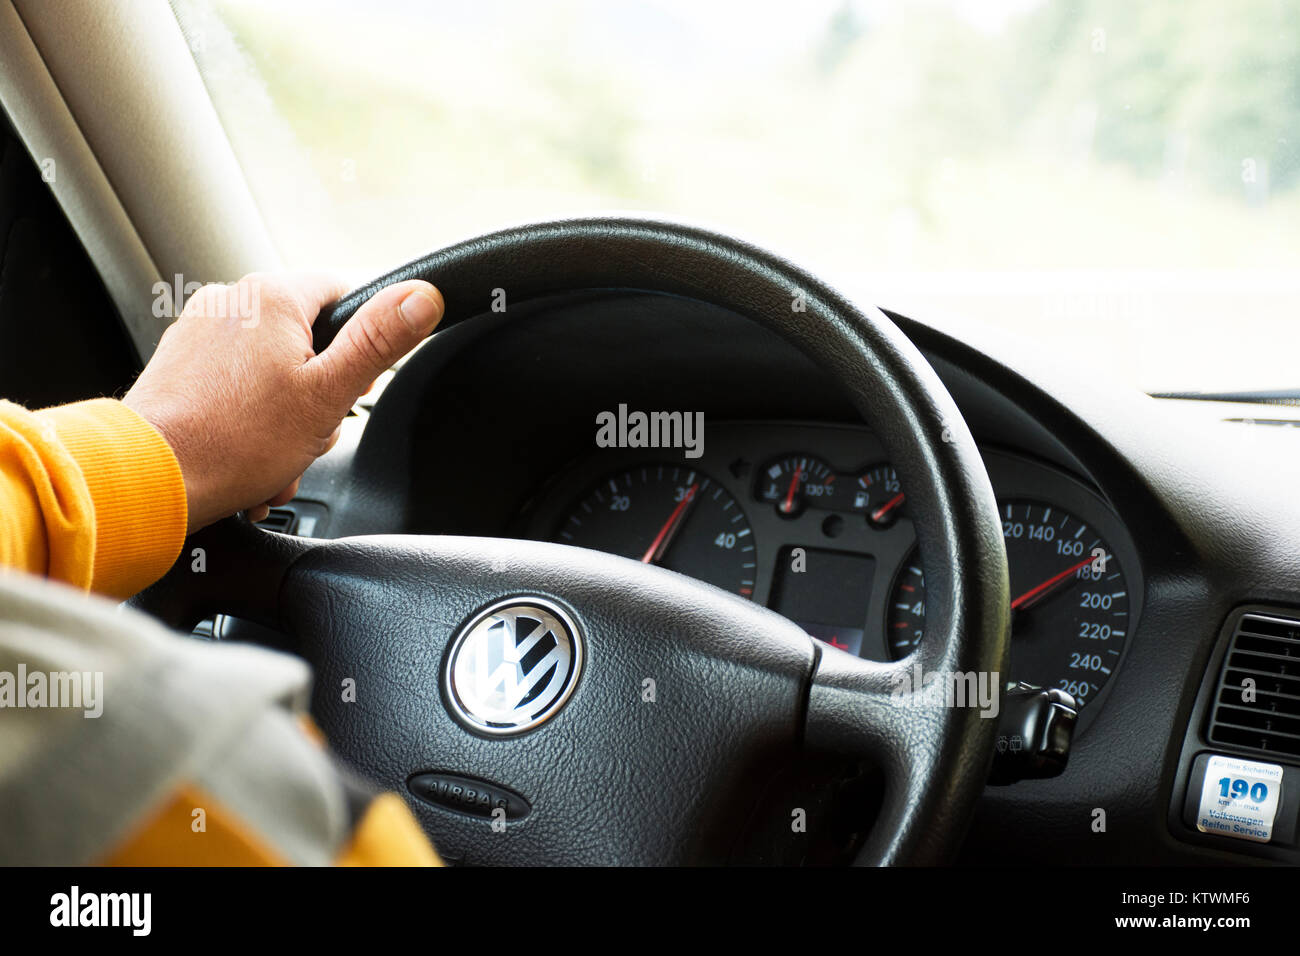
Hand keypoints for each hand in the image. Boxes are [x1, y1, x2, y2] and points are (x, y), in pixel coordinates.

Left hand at [124, 272, 443, 531]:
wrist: (151, 478)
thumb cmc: (233, 441)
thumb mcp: (328, 393)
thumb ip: (379, 341)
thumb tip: (423, 297)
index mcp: (272, 297)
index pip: (346, 293)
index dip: (362, 344)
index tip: (352, 384)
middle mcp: (231, 302)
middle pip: (309, 340)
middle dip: (319, 396)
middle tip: (309, 432)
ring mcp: (201, 332)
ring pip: (273, 370)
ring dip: (286, 418)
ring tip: (275, 457)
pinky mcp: (181, 364)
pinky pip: (236, 386)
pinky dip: (250, 421)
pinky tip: (249, 457)